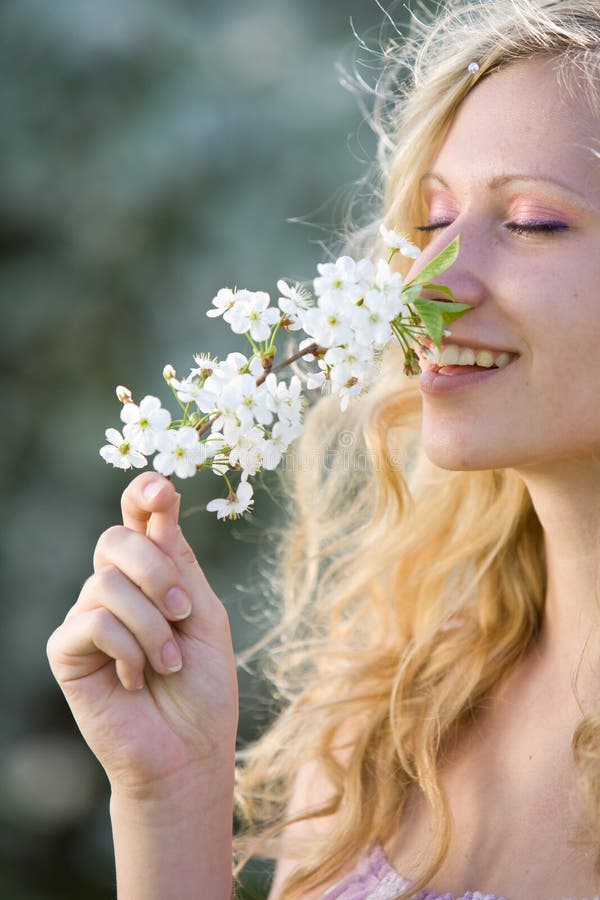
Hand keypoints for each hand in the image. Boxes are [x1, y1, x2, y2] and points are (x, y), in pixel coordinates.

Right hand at [47, 472, 238, 796]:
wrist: (189, 752)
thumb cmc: (203, 686)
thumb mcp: (204, 614)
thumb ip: (180, 562)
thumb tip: (159, 499)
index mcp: (152, 575)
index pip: (137, 519)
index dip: (143, 494)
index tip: (161, 488)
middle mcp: (115, 588)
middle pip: (117, 538)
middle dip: (157, 570)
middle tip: (183, 613)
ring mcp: (87, 616)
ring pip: (108, 583)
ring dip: (152, 626)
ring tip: (168, 664)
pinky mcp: (66, 650)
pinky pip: (94, 621)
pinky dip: (128, 649)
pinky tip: (135, 680)